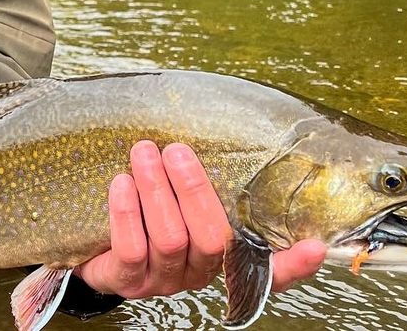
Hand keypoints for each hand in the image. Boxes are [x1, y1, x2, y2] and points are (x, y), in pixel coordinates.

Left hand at [76, 141, 325, 297]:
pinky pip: (131, 250)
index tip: (315, 246)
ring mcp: (163, 280)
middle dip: (193, 189)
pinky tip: (120, 182)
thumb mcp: (176, 196)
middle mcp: (198, 272)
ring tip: (142, 153)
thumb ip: (200, 178)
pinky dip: (126, 211)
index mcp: (220, 254)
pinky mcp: (127, 283)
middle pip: (211, 238)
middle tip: (175, 150)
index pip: (268, 271)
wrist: (91, 245)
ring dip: (156, 190)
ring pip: (170, 239)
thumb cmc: (143, 211)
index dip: (294, 265)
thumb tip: (222, 124)